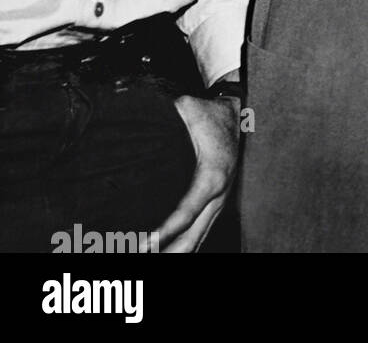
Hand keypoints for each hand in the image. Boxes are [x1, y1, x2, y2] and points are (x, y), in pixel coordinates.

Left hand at [154, 93, 240, 252]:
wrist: (233, 112)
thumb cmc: (209, 113)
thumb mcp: (187, 110)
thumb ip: (165, 119)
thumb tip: (134, 125)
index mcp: (212, 176)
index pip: (186, 214)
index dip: (164, 233)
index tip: (143, 245)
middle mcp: (219, 195)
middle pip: (192, 238)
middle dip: (166, 252)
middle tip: (138, 254)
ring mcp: (220, 202)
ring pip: (197, 239)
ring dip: (174, 252)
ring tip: (146, 257)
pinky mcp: (217, 203)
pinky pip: (200, 232)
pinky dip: (183, 246)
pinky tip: (165, 252)